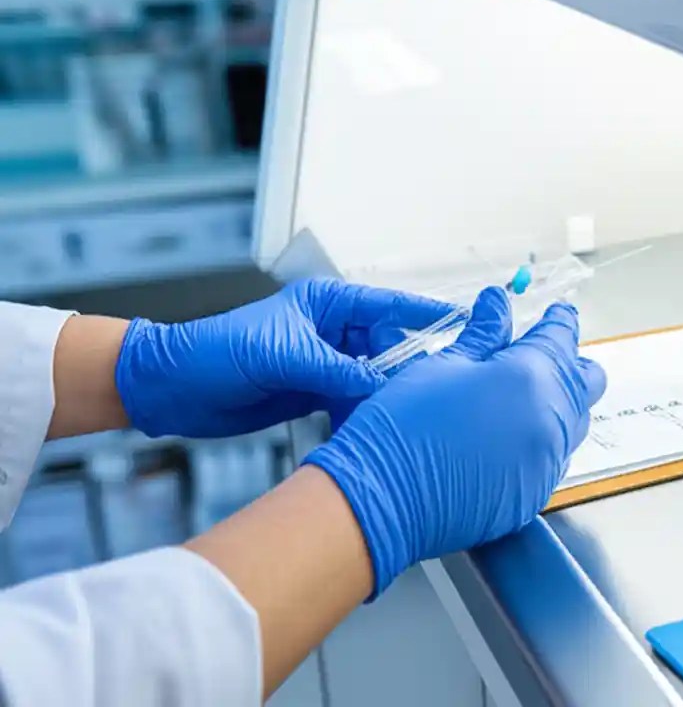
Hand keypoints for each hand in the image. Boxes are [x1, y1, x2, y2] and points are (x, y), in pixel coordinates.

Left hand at [115, 278, 451, 437]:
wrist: (171, 388)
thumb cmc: (215, 352)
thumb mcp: (282, 356)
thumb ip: (336, 370)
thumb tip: (381, 386)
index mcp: (326, 303)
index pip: (389, 304)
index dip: (426, 315)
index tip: (463, 324)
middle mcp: (331, 330)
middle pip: (388, 346)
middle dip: (407, 367)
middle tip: (430, 391)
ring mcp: (323, 362)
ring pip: (373, 377)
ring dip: (385, 394)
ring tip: (406, 414)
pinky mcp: (314, 392)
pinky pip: (354, 400)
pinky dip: (364, 413)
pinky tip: (375, 427)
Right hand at [304, 287, 606, 596]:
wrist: (386, 498)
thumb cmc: (405, 427)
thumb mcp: (443, 365)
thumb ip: (483, 334)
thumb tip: (498, 305)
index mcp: (533, 377)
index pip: (562, 338)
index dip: (559, 322)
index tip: (556, 314)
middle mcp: (553, 420)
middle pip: (586, 382)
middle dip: (569, 363)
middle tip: (541, 355)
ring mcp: (548, 462)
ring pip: (574, 423)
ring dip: (558, 404)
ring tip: (519, 397)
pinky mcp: (535, 494)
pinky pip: (553, 459)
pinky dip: (540, 442)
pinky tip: (507, 438)